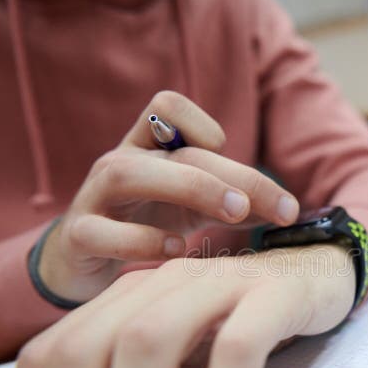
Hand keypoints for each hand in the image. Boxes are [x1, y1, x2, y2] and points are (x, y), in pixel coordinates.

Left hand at [11, 245, 354, 367]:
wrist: (315, 273)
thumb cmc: (238, 327)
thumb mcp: (175, 356)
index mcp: (123, 298)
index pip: (45, 359)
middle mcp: (159, 282)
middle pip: (81, 354)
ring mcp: (216, 283)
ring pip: (146, 343)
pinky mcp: (271, 296)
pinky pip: (237, 349)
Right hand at [38, 90, 299, 301]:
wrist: (84, 260)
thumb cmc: (146, 225)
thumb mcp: (194, 209)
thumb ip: (236, 204)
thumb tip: (288, 210)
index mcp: (147, 149)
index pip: (167, 106)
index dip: (202, 123)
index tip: (228, 156)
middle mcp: (120, 163)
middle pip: (172, 150)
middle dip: (227, 174)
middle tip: (269, 204)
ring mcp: (94, 197)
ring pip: (126, 173)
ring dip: (189, 188)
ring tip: (233, 213)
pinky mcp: (79, 236)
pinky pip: (101, 232)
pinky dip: (142, 242)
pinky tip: (177, 252)